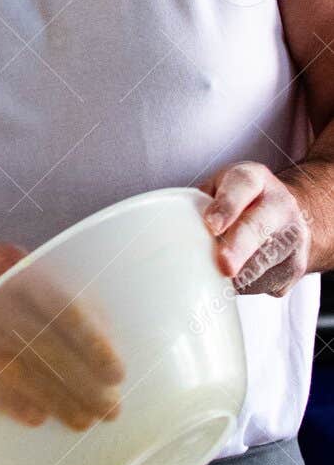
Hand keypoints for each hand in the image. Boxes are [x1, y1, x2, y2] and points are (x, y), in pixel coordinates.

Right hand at [0, 239, 124, 432]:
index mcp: (5, 264)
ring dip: (51, 398)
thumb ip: (42, 287)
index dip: (89, 342)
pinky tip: (35, 417)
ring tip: (81, 420)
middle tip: (108, 409)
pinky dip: (8, 402)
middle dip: (78, 381)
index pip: (57, 305)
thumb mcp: (3, 261)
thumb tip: (101, 325)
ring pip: (10, 367)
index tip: (116, 372)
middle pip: (38, 344)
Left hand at [200, 161, 312, 296]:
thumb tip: (166, 231)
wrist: (289, 215)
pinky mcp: (297, 267)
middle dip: (239, 248)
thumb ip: (199, 203)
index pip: (243, 185)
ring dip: (235, 274)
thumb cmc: (240, 201)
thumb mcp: (220, 188)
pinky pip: (265, 284)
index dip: (227, 205)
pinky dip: (246, 285)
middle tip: (224, 266)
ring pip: (261, 264)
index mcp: (255, 179)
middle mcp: (280, 205)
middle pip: (258, 227)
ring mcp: (294, 238)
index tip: (211, 224)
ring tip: (221, 267)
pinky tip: (242, 273)